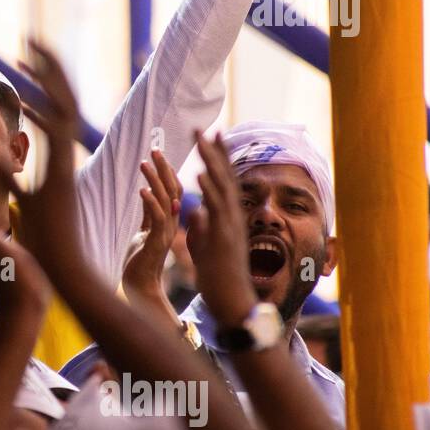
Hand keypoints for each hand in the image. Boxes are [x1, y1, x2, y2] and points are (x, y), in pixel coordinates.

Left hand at [9, 41, 80, 275]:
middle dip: (51, 67)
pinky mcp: (63, 180)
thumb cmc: (42, 240)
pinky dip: (41, 119)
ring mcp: (68, 167)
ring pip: (67, 111)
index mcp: (61, 159)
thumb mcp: (19, 200)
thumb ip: (8, 178)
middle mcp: (68, 158)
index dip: (44, 80)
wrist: (57, 269)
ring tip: (30, 51)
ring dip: (49, 81)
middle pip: (67, 99)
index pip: (58, 108)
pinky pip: (56, 140)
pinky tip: (22, 104)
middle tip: (31, 38)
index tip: (23, 59)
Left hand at [122, 150, 181, 312]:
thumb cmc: (141, 261)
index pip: (174, 191)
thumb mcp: (145, 232)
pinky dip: (150, 203)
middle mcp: (172, 225)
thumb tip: (148, 192)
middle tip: (155, 149)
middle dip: (164, 169)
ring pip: (166, 201)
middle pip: (173, 190)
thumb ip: (149, 214)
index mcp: (170, 221)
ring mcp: (166, 233)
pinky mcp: (157, 243)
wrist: (141, 288)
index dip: (169, 172)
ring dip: (155, 180)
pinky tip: (143, 190)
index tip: (160, 154)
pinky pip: (157, 219)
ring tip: (145, 162)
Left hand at [186, 130, 257, 330]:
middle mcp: (233, 218)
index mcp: (228, 216)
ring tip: (200, 146)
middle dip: (212, 153)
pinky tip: (198, 181)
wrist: (231, 300)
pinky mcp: (223, 243)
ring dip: (211, 168)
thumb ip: (203, 223)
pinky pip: (215, 217)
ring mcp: (230, 230)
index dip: (218, 156)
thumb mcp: (207, 242)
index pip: (224, 179)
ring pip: (221, 193)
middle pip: (223, 178)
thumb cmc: (218, 273)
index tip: (211, 133)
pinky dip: (208, 198)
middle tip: (200, 129)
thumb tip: (196, 210)